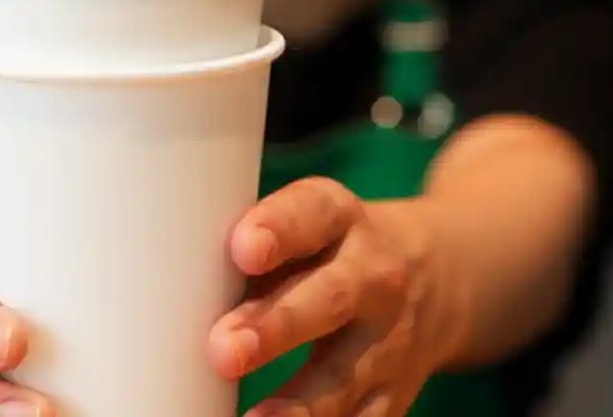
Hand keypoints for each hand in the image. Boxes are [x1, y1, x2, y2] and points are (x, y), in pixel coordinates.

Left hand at [209, 178, 460, 416]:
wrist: (441, 277)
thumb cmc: (330, 248)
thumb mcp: (307, 224)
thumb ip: (253, 250)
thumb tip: (171, 287)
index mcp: (340, 218)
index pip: (311, 214)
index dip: (278, 229)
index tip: (243, 247)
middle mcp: (373, 276)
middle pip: (328, 299)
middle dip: (275, 327)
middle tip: (223, 350)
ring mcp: (389, 340)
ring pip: (345, 376)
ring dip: (297, 406)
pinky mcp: (395, 393)